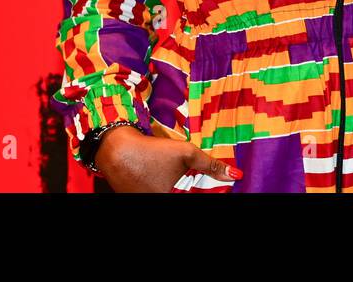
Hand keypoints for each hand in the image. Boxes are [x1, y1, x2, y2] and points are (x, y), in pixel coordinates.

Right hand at [93, 125, 241, 191]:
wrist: (117, 150)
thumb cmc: (152, 151)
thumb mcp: (186, 153)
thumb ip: (211, 165)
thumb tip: (236, 175)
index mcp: (173, 198)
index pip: (200, 196)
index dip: (211, 190)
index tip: (218, 183)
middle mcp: (159, 202)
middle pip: (187, 194)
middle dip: (195, 186)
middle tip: (193, 175)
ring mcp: (149, 201)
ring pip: (175, 192)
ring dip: (182, 186)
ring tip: (176, 173)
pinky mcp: (139, 197)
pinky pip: (161, 191)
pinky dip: (168, 185)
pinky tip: (163, 174)